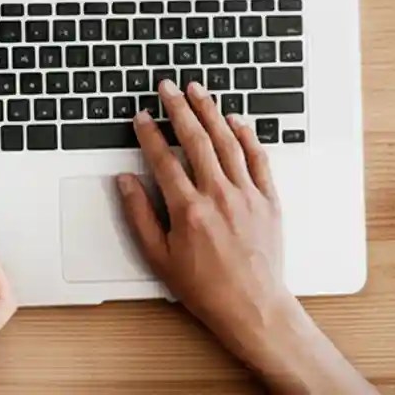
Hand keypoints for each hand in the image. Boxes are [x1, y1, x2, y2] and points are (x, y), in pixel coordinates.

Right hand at [118, 79, 375, 393]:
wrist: (253, 307)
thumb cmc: (205, 287)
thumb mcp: (158, 257)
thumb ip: (139, 215)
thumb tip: (125, 182)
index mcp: (188, 210)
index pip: (163, 159)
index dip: (149, 134)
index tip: (141, 117)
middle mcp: (219, 196)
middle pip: (196, 139)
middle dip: (178, 108)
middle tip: (167, 87)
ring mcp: (247, 195)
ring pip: (228, 141)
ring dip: (211, 111)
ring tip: (198, 91)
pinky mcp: (269, 200)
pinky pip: (258, 159)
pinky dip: (247, 136)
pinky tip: (236, 121)